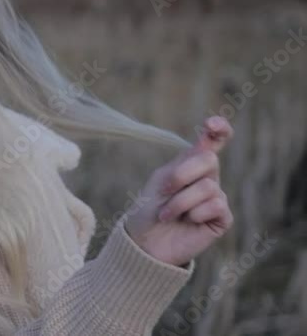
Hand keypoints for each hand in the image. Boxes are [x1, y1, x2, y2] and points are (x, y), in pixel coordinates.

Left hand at [123, 116, 234, 266]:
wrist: (145, 241)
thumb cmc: (149, 209)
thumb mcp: (161, 180)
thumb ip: (184, 163)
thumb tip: (207, 146)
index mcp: (191, 164)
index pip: (213, 142)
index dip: (218, 130)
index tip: (212, 125)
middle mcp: (207, 178)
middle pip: (209, 160)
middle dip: (182, 174)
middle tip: (165, 190)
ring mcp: (216, 198)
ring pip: (208, 187)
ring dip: (180, 201)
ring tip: (168, 214)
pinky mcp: (222, 218)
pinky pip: (216, 206)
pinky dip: (194, 213)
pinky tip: (186, 222)